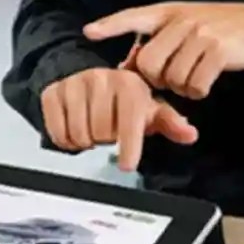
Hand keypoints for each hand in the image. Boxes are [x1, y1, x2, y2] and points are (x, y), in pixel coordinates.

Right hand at [41, 68, 197, 171]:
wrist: (89, 80)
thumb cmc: (124, 101)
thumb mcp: (149, 110)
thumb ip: (170, 123)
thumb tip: (189, 134)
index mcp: (129, 84)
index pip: (128, 121)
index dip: (129, 146)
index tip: (128, 165)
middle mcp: (101, 78)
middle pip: (101, 133)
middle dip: (105, 140)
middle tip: (108, 131)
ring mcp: (75, 83)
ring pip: (79, 134)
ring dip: (86, 141)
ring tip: (93, 130)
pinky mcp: (53, 92)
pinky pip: (57, 130)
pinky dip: (65, 139)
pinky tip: (74, 129)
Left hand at [85, 2, 243, 99]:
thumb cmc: (213, 29)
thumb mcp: (181, 28)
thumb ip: (154, 44)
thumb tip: (125, 68)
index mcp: (167, 12)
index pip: (133, 16)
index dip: (110, 25)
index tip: (89, 32)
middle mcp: (181, 21)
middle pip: (148, 64)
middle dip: (156, 79)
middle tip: (172, 76)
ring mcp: (200, 35)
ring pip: (172, 79)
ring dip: (181, 87)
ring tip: (193, 75)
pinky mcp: (218, 51)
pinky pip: (196, 86)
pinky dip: (199, 91)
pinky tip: (206, 80)